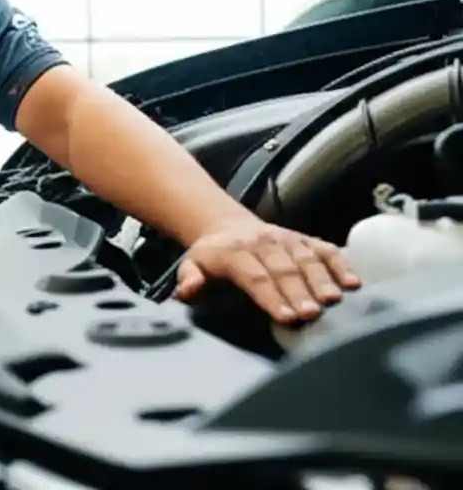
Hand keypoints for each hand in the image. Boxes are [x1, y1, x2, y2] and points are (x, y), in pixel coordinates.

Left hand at [172, 220, 361, 323]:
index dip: (271, 296)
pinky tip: (354, 281)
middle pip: (284, 269)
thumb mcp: (191, 265)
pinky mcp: (305, 239)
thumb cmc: (212, 256)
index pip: (255, 276)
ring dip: (323, 279)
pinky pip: (326, 249)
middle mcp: (264, 243)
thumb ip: (188, 279)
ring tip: (335, 299)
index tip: (286, 316)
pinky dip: (342, 263)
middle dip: (299, 292)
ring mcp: (287, 240)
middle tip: (313, 313)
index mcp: (235, 252)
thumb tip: (187, 290)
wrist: (227, 226)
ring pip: (308, 258)